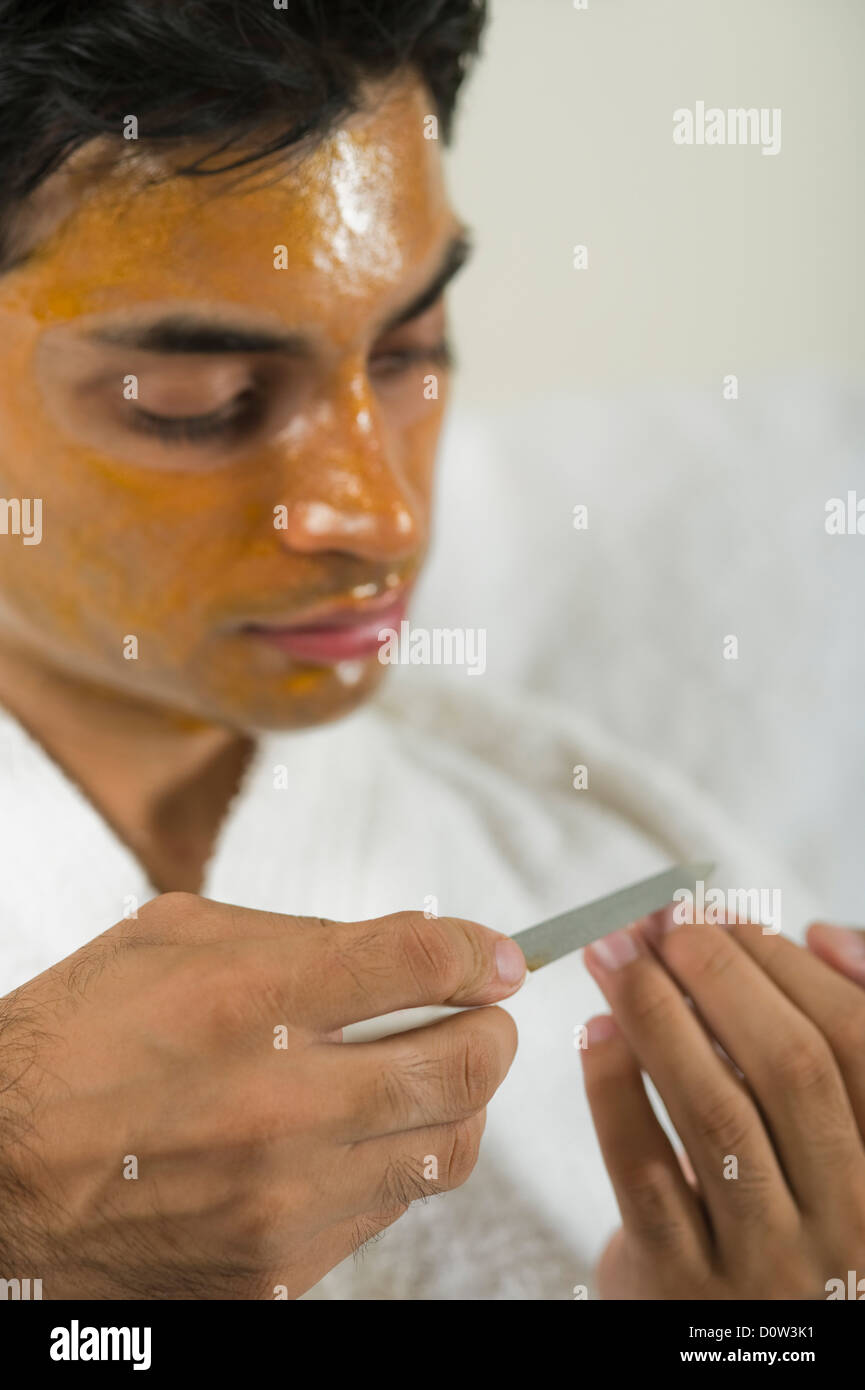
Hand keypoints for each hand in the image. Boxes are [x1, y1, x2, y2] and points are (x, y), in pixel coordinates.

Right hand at [0, 892, 524, 1298]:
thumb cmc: (76, 1037)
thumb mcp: (172, 940)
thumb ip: (304, 936)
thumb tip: (419, 946)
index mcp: (247, 1001)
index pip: (418, 964)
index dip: (477, 953)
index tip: (495, 959)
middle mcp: (274, 1105)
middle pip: (462, 1065)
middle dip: (492, 1032)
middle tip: (482, 1017)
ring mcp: (279, 1201)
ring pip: (445, 1152)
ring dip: (458, 1103)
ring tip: (427, 1075)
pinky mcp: (273, 1269)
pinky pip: (384, 1214)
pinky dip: (394, 1165)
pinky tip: (357, 1135)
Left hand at [580, 909, 864, 1298]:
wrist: (734, 1348)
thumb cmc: (787, 1210)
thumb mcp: (834, 1139)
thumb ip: (837, 1043)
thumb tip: (820, 935)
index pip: (856, 1040)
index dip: (785, 964)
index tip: (721, 911)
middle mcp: (851, 1225)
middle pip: (792, 1070)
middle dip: (719, 976)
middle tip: (659, 923)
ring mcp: (770, 1263)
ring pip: (717, 1115)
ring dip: (657, 1014)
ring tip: (615, 958)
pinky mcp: (683, 1287)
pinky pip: (644, 1174)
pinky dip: (614, 1090)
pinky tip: (595, 1034)